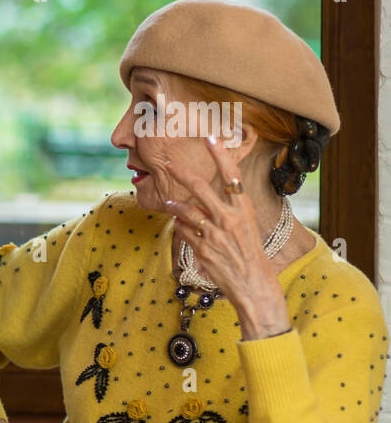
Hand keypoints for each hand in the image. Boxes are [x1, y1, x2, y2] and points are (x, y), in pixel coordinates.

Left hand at [163, 136, 289, 339]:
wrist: (253, 284)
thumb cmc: (250, 254)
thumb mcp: (245, 227)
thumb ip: (228, 211)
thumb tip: (207, 199)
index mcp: (244, 209)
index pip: (232, 176)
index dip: (221, 156)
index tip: (210, 138)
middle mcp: (230, 218)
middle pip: (201, 188)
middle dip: (182, 174)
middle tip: (169, 163)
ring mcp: (215, 233)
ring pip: (186, 211)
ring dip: (173, 206)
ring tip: (167, 203)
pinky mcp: (203, 249)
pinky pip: (183, 231)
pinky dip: (178, 226)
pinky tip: (178, 225)